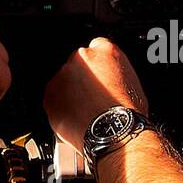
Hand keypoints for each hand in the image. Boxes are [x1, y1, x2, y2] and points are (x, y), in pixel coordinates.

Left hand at [43, 38, 147, 153]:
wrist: (114, 133)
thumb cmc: (126, 114)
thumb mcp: (131, 84)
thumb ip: (115, 74)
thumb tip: (111, 81)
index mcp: (105, 50)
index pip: (97, 49)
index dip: (98, 67)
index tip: (99, 79)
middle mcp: (81, 57)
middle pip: (79, 65)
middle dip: (82, 80)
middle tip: (92, 99)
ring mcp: (63, 74)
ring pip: (64, 82)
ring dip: (70, 94)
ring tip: (85, 113)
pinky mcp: (50, 93)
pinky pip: (53, 98)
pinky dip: (60, 108)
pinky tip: (75, 120)